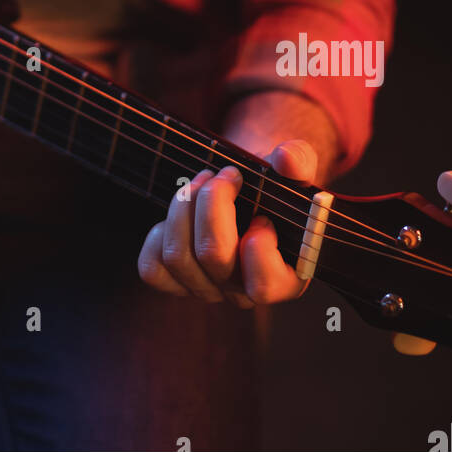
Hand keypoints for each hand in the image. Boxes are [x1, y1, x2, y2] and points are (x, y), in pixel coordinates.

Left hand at [137, 92, 339, 306]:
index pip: (262, 286)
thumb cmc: (273, 183)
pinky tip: (180, 212)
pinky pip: (153, 268)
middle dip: (212, 203)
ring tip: (200, 180)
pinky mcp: (175, 280)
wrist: (245, 186)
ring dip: (184, 207)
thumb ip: (298, 161)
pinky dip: (159, 234)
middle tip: (223, 174)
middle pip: (213, 257)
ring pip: (178, 257)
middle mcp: (242, 292)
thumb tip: (285, 159)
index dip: (258, 247)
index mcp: (284, 279)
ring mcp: (206, 288)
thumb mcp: (293, 167)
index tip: (262, 216)